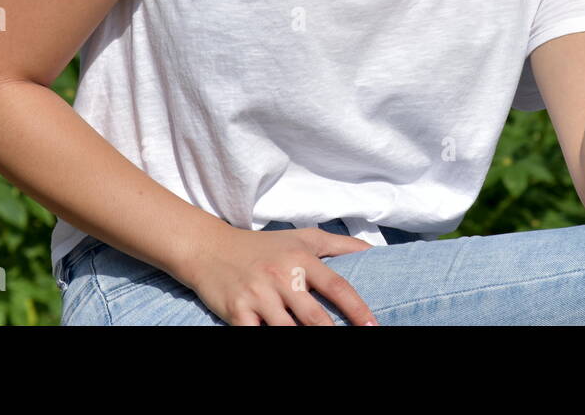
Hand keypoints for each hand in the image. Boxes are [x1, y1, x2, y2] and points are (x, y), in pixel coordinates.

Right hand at [180, 224, 379, 325]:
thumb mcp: (303, 238)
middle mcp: (281, 276)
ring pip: (288, 331)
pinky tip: (280, 343)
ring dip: (303, 340)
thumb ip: (339, 244)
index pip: (337, 287)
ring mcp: (258, 296)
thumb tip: (372, 251)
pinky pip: (257, 336)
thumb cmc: (264, 246)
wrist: (210, 248)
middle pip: (315, 317)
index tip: (374, 327)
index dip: (358, 309)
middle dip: (333, 334)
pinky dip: (269, 339)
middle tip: (354, 343)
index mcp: (301, 259)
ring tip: (320, 347)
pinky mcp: (237, 311)